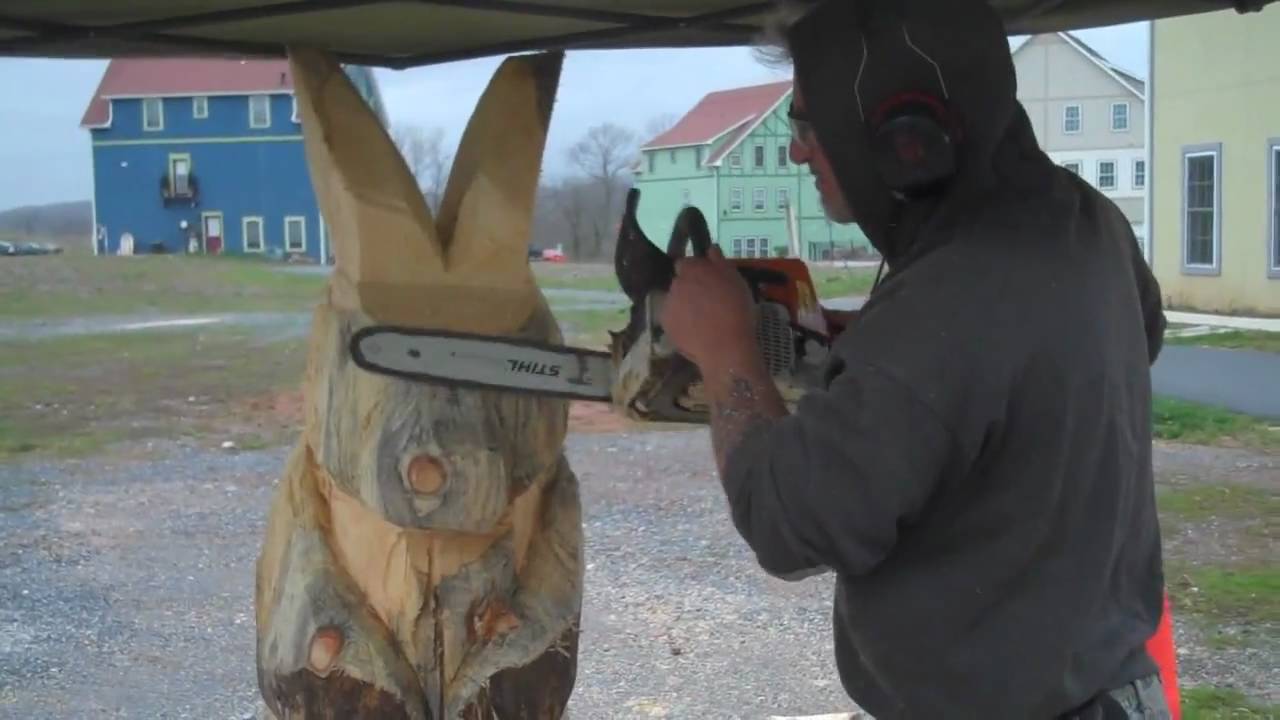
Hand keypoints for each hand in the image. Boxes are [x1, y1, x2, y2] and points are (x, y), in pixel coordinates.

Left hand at [661, 246, 757, 370]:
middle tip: (707, 301)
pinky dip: (681, 322)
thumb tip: (710, 248)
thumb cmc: (736, 310)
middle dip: (689, 288)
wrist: (726, 347)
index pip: (686, 262)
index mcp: (691, 269)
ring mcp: (668, 306)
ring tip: (702, 319)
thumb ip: (719, 261)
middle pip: (679, 282)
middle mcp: (675, 284)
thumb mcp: (736, 280)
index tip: (708, 281)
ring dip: (684, 305)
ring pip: (675, 301)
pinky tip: (695, 330)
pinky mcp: (666, 326)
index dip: (696, 271)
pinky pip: (673, 319)